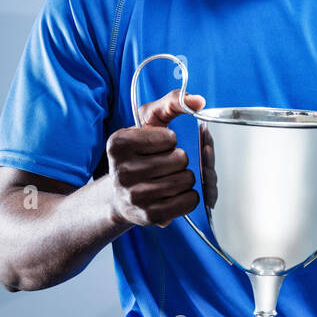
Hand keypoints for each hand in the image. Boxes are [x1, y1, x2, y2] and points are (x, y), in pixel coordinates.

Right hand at [105, 90, 204, 227]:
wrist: (120, 195)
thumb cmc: (139, 153)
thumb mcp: (148, 122)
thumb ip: (172, 102)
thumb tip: (198, 101)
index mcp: (118, 143)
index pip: (169, 138)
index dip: (169, 141)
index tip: (155, 147)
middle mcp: (121, 171)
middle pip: (180, 159)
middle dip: (179, 159)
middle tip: (163, 164)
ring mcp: (134, 196)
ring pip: (186, 180)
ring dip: (184, 177)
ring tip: (168, 178)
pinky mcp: (149, 216)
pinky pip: (189, 201)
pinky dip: (189, 196)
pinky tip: (174, 193)